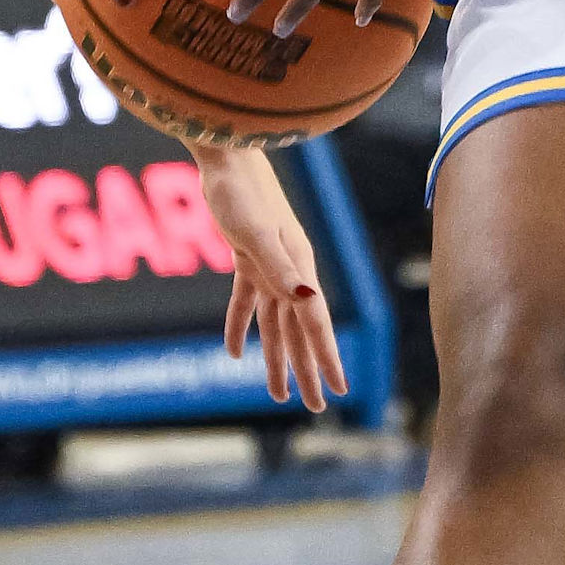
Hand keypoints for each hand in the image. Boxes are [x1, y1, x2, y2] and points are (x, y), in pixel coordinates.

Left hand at [199, 145, 346, 411]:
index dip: (327, 357)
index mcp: (299, 266)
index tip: (339, 389)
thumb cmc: (240, 190)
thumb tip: (307, 297)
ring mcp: (270, 266)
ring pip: (275, 324)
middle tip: (317, 408)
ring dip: (276, 358)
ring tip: (277, 395)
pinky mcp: (247, 258)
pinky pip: (246, 302)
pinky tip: (235, 353)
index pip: (316, 322)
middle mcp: (290, 271)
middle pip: (300, 331)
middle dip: (308, 370)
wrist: (226, 155)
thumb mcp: (255, 230)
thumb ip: (280, 265)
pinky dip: (240, 327)